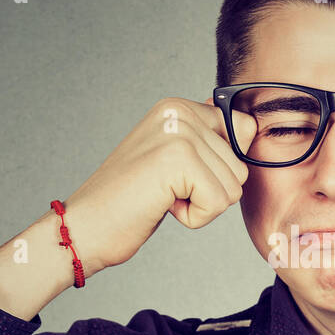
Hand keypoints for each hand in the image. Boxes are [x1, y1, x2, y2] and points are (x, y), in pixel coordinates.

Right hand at [61, 97, 252, 274]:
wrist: (85, 227)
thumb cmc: (129, 201)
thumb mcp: (173, 160)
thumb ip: (207, 141)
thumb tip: (250, 125)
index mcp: (178, 107)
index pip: (244, 131)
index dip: (220, 169)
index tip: (180, 176)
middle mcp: (180, 111)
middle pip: (241, 166)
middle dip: (209, 192)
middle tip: (164, 190)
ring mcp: (179, 132)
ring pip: (233, 187)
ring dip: (201, 205)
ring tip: (162, 196)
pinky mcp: (178, 159)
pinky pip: (218, 203)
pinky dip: (194, 217)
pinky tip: (162, 206)